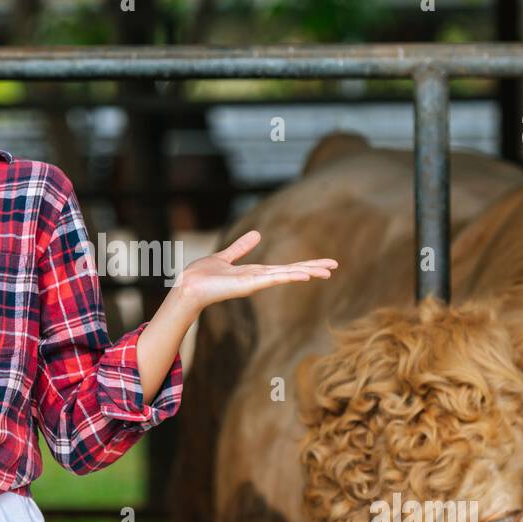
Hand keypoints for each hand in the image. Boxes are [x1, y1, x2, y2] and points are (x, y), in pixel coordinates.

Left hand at [175, 230, 335, 311]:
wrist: (187, 286)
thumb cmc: (202, 275)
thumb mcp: (225, 257)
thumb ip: (241, 247)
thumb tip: (257, 234)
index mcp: (255, 273)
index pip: (285, 267)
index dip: (304, 264)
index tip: (323, 263)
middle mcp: (258, 279)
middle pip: (291, 271)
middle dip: (312, 268)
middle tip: (334, 267)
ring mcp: (254, 283)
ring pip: (286, 275)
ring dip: (306, 272)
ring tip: (326, 272)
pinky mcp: (247, 285)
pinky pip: (271, 279)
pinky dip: (288, 276)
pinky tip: (303, 275)